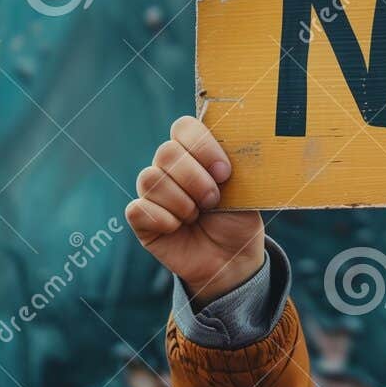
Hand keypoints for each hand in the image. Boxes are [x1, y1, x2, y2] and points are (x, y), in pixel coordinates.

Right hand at [125, 116, 264, 307]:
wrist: (232, 260)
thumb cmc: (238, 220)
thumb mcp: (247, 189)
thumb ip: (237, 163)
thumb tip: (236, 141)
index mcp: (195, 153)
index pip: (184, 127)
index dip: (202, 146)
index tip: (224, 172)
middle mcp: (169, 168)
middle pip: (166, 152)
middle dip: (195, 179)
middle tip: (213, 200)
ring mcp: (153, 192)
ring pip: (150, 179)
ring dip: (182, 202)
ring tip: (198, 216)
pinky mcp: (141, 218)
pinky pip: (138, 208)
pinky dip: (163, 220)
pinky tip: (178, 228)